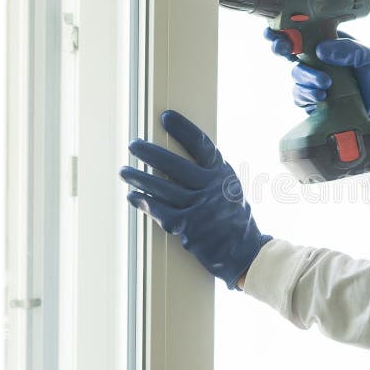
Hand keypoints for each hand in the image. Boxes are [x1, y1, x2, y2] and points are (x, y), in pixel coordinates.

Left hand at [119, 110, 271, 290]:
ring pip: (161, 188)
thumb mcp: (229, 189)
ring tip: (125, 171)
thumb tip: (181, 156)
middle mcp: (211, 189)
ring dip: (139, 178)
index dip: (184, 129)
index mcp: (222, 175)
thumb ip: (210, 174)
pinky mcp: (187, 228)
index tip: (166, 117)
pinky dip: (143, 202)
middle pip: (174, 165)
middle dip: (149, 152)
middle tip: (133, 145)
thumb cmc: (234, 218)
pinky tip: (133, 196)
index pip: (201, 145)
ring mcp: (198, 209)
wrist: (244, 252)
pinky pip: (158, 211)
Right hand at [263, 28, 369, 133]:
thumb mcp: (369, 57)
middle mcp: (315, 60)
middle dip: (281, 47)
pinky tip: (321, 96)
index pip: (302, 31)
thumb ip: (350, 50)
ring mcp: (312, 80)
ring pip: (296, 75)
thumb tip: (322, 50)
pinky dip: (307, 94)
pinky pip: (300, 96)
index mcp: (326, 42)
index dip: (285, 29)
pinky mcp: (312, 100)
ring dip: (306, 77)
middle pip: (288, 51)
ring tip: (325, 83)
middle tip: (285, 49)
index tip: (278, 30)